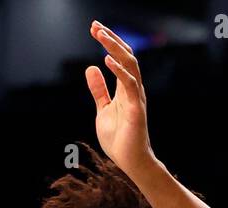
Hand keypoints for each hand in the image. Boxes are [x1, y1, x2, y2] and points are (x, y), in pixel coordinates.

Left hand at [85, 21, 154, 176]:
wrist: (130, 162)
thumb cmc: (120, 138)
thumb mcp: (103, 110)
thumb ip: (99, 90)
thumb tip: (90, 68)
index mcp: (125, 88)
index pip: (120, 57)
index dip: (109, 42)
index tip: (95, 29)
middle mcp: (133, 89)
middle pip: (126, 55)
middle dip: (111, 39)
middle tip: (95, 26)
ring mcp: (136, 98)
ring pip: (130, 65)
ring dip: (114, 48)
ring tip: (100, 35)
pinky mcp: (136, 109)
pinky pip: (130, 85)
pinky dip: (119, 71)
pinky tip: (106, 60)